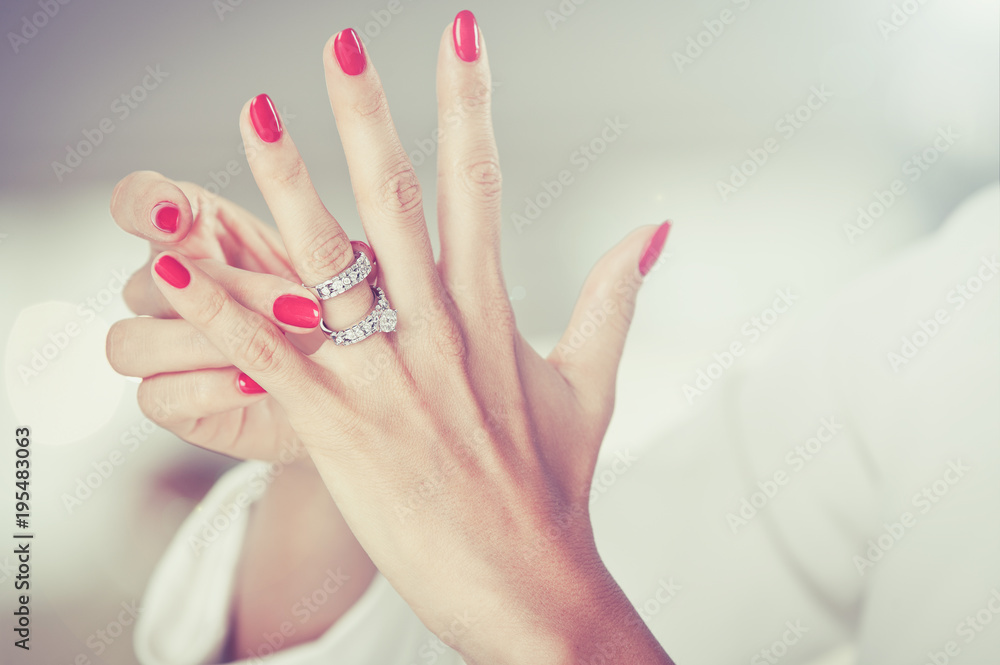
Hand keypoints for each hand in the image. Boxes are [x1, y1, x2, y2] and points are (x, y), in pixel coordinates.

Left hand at [145, 15, 671, 663]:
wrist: (532, 588)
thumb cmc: (554, 489)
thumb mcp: (591, 385)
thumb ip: (616, 298)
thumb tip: (655, 230)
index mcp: (495, 317)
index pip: (481, 187)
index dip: (469, 104)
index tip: (459, 35)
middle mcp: (439, 335)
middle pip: (397, 205)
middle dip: (368, 118)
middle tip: (342, 46)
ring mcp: (388, 382)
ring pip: (326, 267)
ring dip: (283, 188)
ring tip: (256, 113)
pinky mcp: (340, 433)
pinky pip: (267, 360)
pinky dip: (221, 308)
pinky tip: (178, 264)